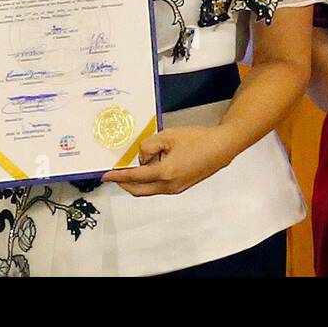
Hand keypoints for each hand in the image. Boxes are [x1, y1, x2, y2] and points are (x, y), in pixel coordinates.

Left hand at [101, 125, 241, 195]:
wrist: (222, 147)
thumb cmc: (198, 139)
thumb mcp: (168, 136)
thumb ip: (148, 146)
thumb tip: (141, 157)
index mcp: (165, 173)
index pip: (134, 177)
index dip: (117, 176)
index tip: (105, 175)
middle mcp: (169, 185)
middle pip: (139, 190)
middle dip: (124, 183)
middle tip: (114, 174)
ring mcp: (176, 188)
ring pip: (149, 190)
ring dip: (137, 181)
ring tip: (131, 167)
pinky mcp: (181, 186)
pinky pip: (159, 187)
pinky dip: (149, 180)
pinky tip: (149, 167)